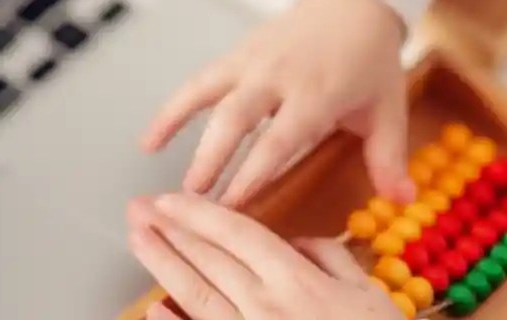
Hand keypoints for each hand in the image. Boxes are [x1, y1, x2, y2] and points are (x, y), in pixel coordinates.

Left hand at [127, 194, 401, 319]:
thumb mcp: (369, 293)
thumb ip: (330, 258)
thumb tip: (297, 242)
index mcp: (296, 281)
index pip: (236, 233)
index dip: (199, 213)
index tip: (169, 198)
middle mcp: (264, 306)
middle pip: (207, 259)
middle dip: (169, 230)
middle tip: (137, 209)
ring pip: (195, 295)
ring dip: (161, 264)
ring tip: (136, 239)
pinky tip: (154, 310)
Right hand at [142, 0, 412, 206]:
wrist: (351, 4)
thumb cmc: (370, 63)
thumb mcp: (388, 109)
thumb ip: (389, 157)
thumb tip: (403, 201)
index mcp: (318, 91)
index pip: (280, 138)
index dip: (253, 172)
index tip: (234, 208)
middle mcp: (279, 74)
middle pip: (235, 118)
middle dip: (212, 160)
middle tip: (195, 203)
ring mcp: (252, 61)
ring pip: (210, 97)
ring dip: (185, 138)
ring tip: (174, 184)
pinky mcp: (236, 55)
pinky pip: (198, 83)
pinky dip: (172, 110)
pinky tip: (148, 141)